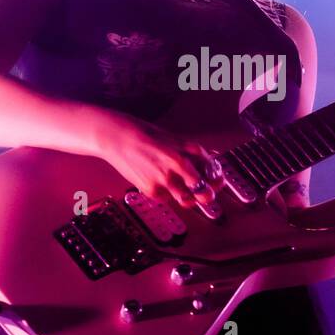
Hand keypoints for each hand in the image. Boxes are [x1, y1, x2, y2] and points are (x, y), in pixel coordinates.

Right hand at [98, 115, 224, 210]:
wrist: (116, 138)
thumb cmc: (143, 133)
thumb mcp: (174, 138)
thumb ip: (193, 152)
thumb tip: (210, 160)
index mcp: (180, 158)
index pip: (208, 176)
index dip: (216, 181)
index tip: (218, 180)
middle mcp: (172, 174)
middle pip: (201, 195)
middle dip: (207, 194)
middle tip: (208, 191)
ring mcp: (160, 185)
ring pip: (185, 200)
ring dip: (190, 196)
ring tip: (187, 188)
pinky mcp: (149, 192)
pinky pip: (168, 198)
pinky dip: (170, 193)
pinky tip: (165, 182)